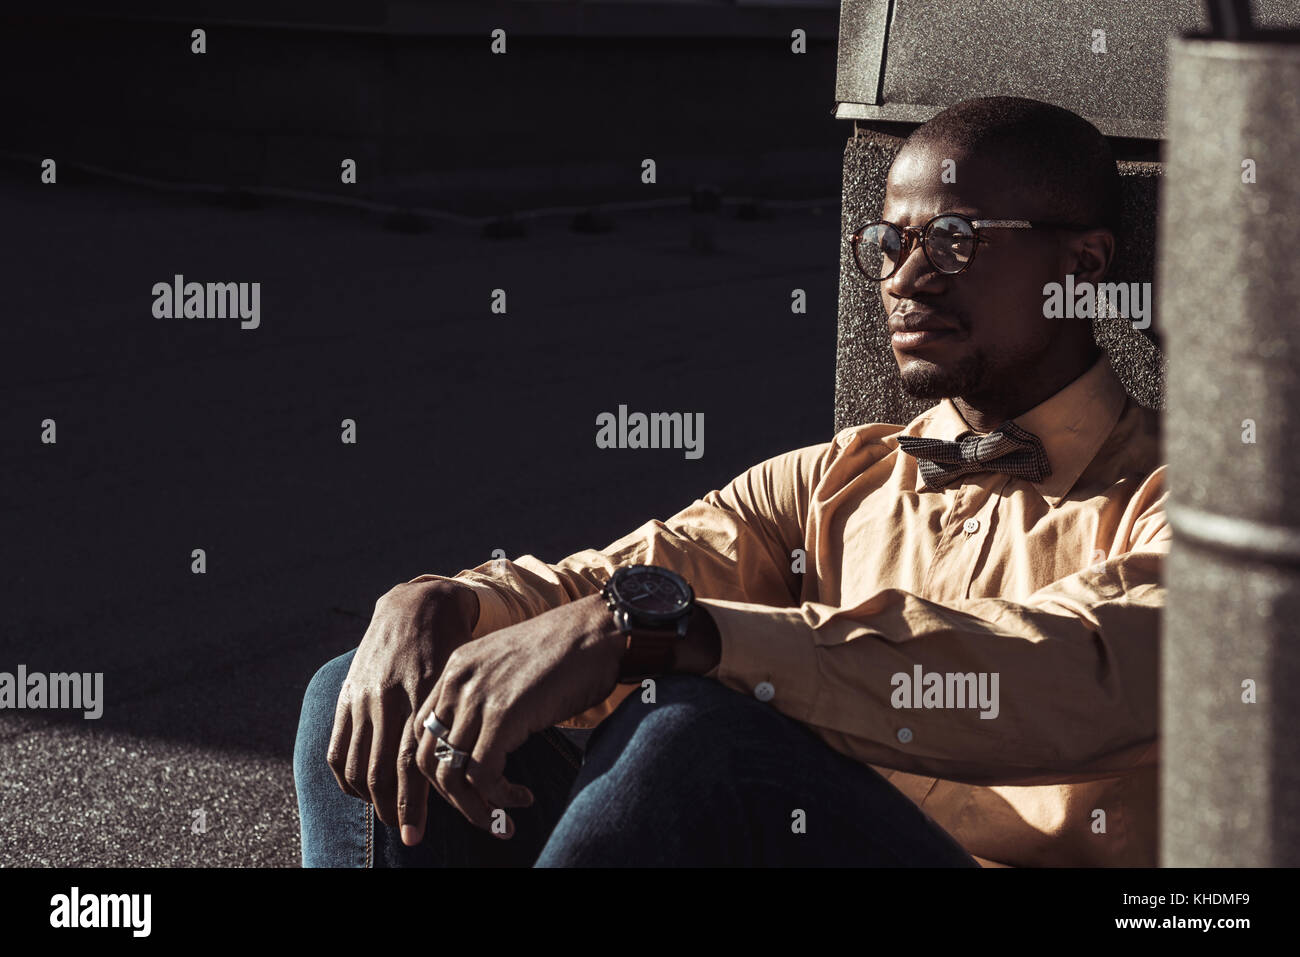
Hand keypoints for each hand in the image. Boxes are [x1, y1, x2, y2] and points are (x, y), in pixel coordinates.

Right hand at [327, 579, 478, 845]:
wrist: (416, 605)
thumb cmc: (454, 647)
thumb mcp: (464, 677)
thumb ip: (459, 720)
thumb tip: (466, 774)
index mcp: (424, 692)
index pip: (414, 761)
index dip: (415, 802)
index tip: (420, 834)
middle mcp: (390, 696)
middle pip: (384, 770)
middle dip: (394, 810)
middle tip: (408, 834)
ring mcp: (364, 697)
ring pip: (358, 765)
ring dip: (371, 800)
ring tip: (389, 816)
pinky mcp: (347, 697)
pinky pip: (338, 750)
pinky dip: (348, 779)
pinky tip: (364, 792)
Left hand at [413, 592, 625, 838]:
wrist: (600, 629)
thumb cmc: (570, 652)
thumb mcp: (512, 669)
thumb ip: (490, 698)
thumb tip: (488, 746)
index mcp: (457, 668)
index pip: (423, 731)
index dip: (439, 767)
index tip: (466, 788)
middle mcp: (459, 681)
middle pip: (427, 757)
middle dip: (451, 797)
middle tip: (482, 813)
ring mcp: (478, 697)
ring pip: (450, 773)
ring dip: (473, 807)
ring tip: (501, 818)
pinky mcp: (503, 715)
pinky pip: (483, 775)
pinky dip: (500, 798)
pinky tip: (522, 798)